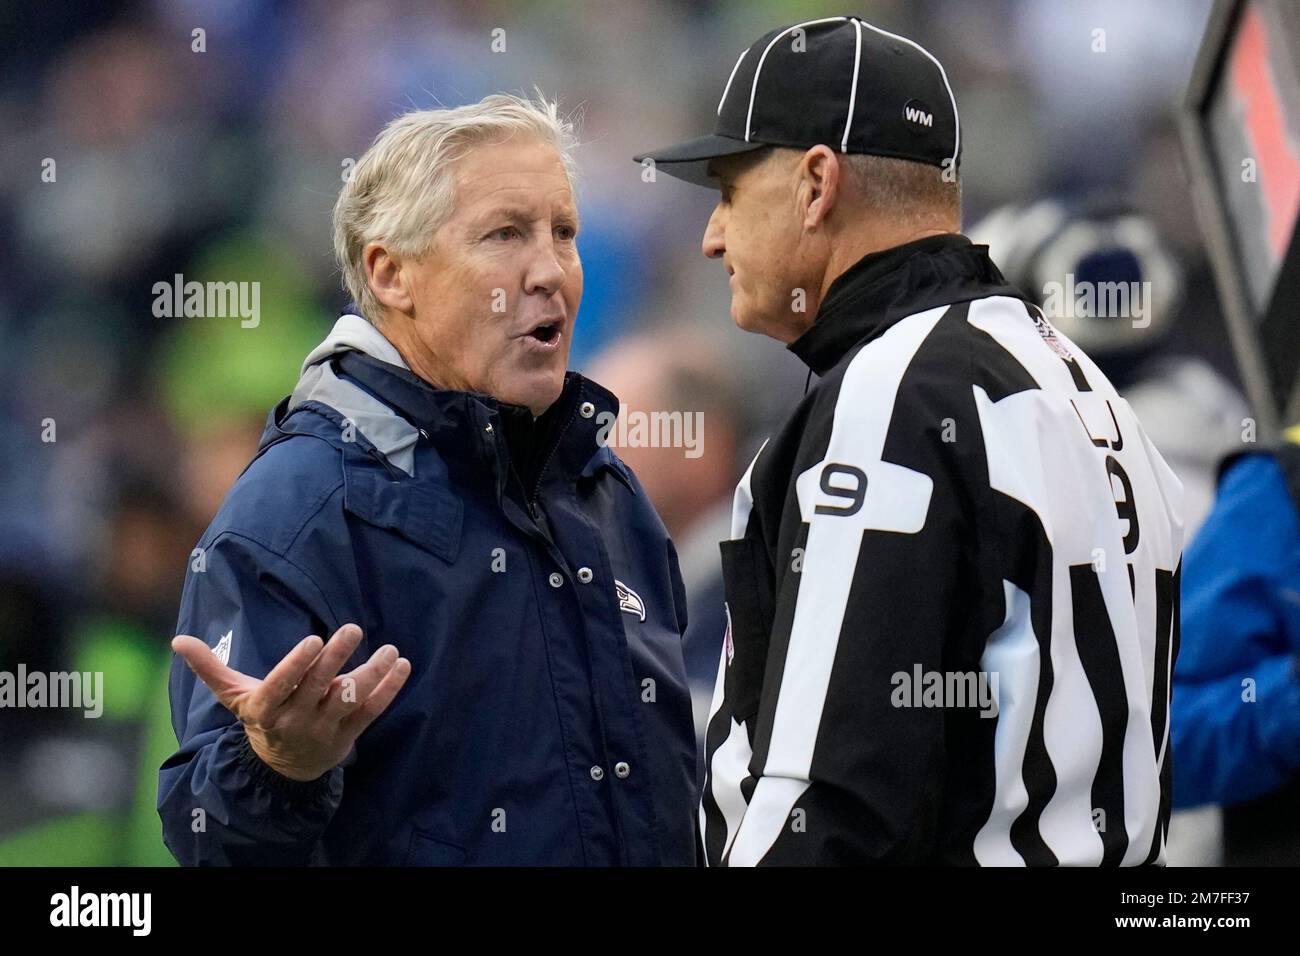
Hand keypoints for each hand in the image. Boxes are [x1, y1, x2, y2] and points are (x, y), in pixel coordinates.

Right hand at [172, 624, 409, 781]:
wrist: (282, 769)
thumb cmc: (260, 719)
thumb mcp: (233, 697)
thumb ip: (210, 668)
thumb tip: (178, 641)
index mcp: (266, 708)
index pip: (282, 685)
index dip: (297, 665)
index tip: (312, 640)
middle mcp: (296, 720)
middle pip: (318, 687)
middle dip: (336, 658)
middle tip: (352, 629)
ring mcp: (325, 728)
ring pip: (349, 699)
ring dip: (371, 674)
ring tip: (388, 650)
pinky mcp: (349, 734)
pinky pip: (372, 711)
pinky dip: (389, 689)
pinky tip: (401, 665)